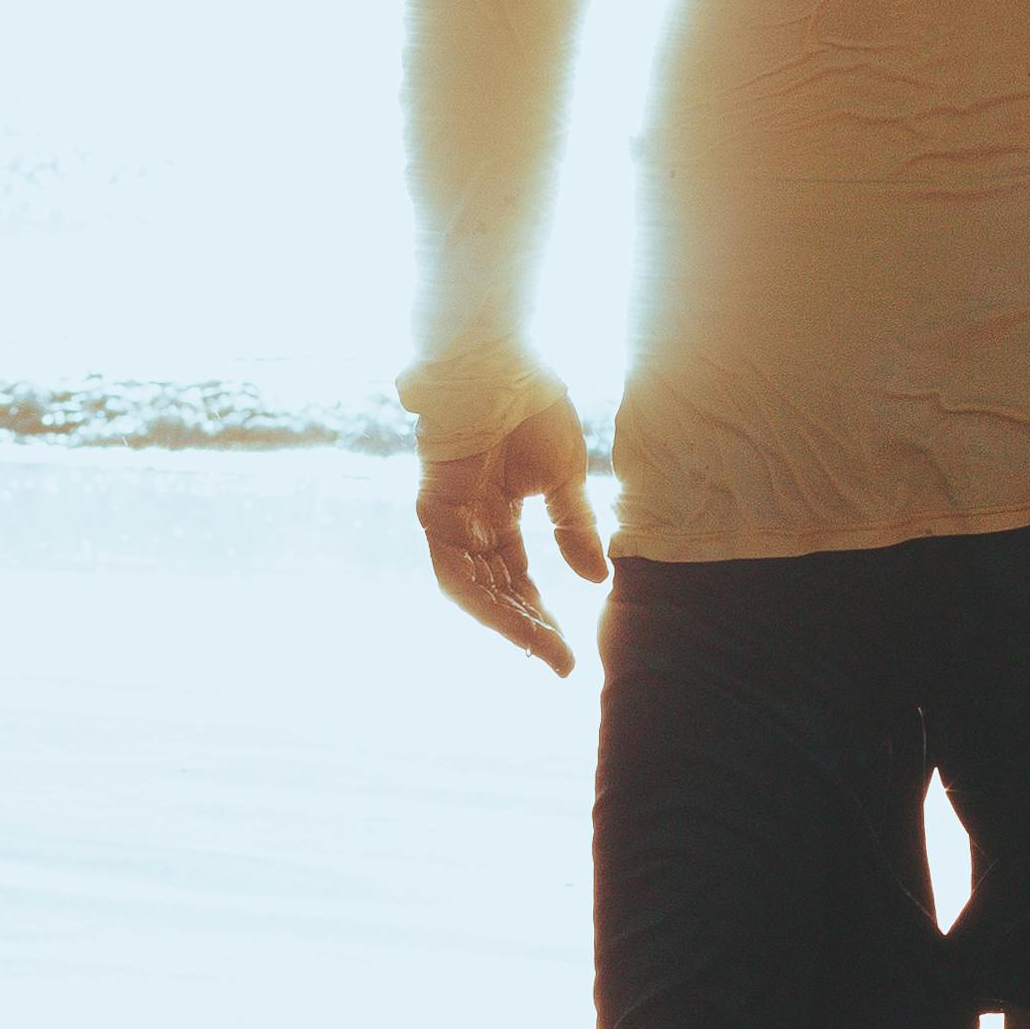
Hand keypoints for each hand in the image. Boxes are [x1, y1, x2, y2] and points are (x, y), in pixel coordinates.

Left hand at [416, 389, 607, 674]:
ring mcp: (449, 519)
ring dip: (508, 623)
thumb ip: (573, 529)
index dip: (543, 616)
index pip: (518, 578)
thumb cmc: (532, 409)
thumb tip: (596, 581)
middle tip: (561, 663)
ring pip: (474, 591)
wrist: (504, 365)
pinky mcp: (433, 511)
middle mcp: (470, 523)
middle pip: (497, 591)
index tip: (569, 655)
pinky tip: (514, 622)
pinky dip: (481, 600)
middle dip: (529, 628)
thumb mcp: (564, 478)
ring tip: (543, 651)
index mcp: (498, 514)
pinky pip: (454, 571)